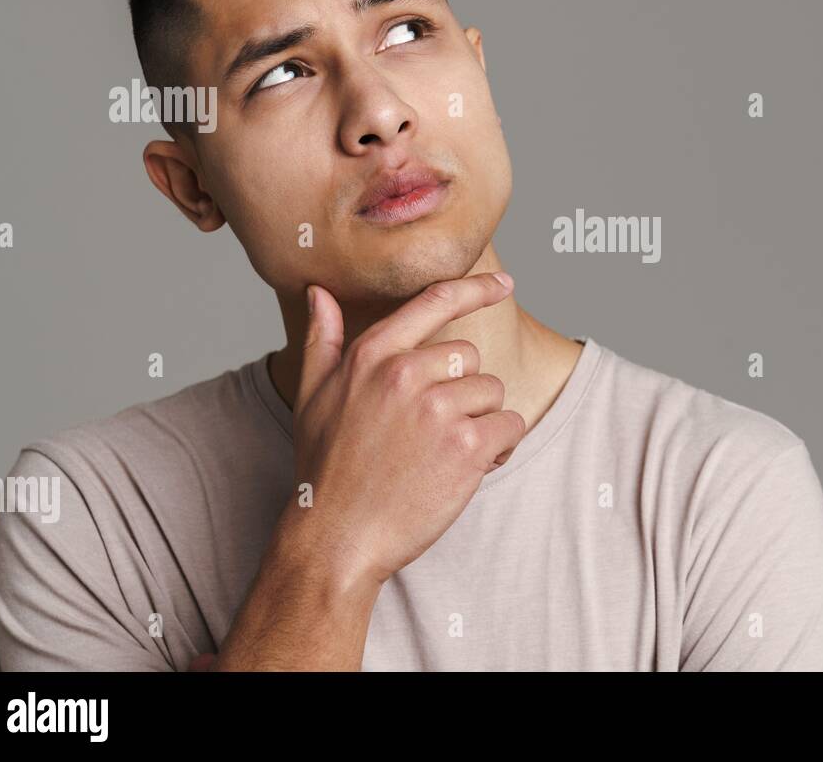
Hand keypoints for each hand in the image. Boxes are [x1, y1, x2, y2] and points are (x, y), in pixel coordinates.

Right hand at [283, 272, 526, 591]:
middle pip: (470, 357)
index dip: (476, 289)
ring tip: (444, 454)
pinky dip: (499, 449)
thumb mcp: (312, 397)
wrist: (337, 538)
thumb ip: (322, 340)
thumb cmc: (326, 469)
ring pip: (493, 393)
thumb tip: (319, 292)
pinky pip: (509, 427)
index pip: (435, 302)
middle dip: (463, 392)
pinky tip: (467, 468)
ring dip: (481, 422)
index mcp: (373, 355)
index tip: (505, 285)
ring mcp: (437, 409)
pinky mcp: (465, 446)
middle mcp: (405, 373)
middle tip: (433, 431)